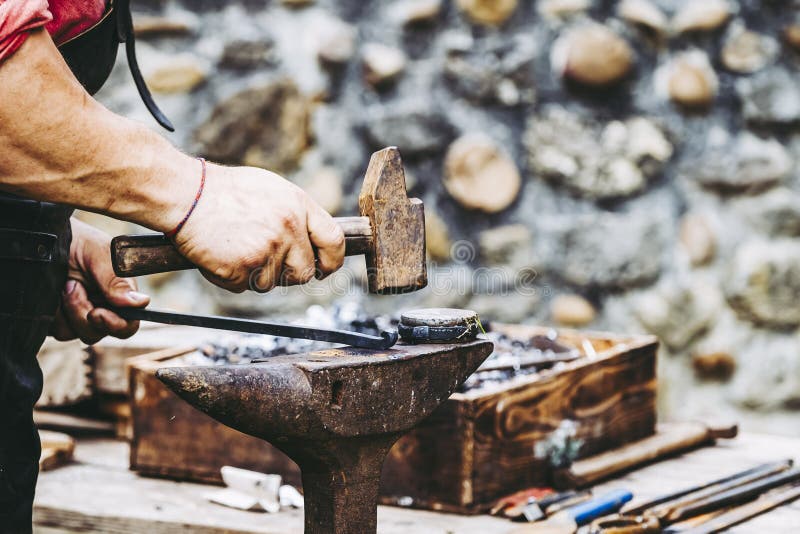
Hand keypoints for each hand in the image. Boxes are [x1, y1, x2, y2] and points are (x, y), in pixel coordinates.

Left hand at [50, 219, 149, 343]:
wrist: (45, 239)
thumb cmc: (77, 241)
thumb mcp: (99, 254)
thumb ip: (117, 280)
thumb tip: (141, 302)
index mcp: (120, 295)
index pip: (128, 324)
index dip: (117, 325)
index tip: (97, 313)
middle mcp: (103, 308)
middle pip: (101, 332)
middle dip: (84, 314)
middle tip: (73, 287)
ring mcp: (80, 316)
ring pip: (78, 333)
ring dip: (68, 310)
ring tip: (64, 284)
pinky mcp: (59, 320)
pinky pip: (58, 330)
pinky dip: (53, 313)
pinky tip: (53, 293)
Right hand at [173, 163, 345, 292]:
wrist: (186, 194)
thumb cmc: (224, 192)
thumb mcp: (271, 190)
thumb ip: (295, 214)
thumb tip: (312, 240)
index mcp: (299, 206)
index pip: (334, 241)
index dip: (332, 260)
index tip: (324, 268)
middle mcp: (289, 227)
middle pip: (304, 272)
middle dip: (287, 273)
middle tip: (263, 260)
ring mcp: (268, 248)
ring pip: (271, 282)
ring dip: (253, 274)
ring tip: (234, 247)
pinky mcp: (245, 266)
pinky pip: (244, 286)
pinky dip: (230, 277)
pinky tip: (220, 255)